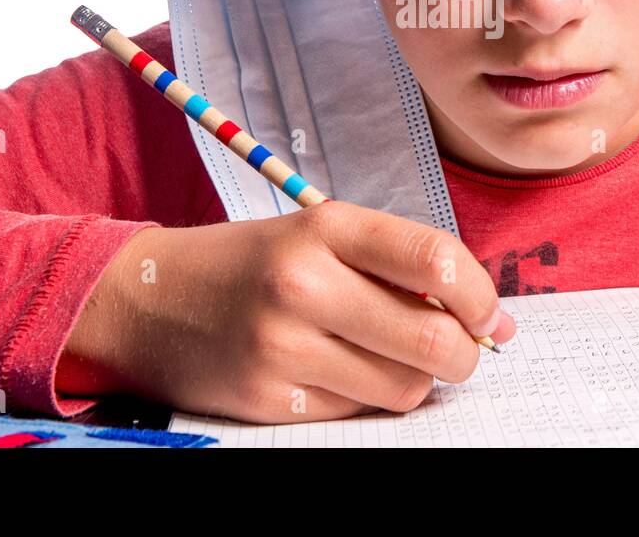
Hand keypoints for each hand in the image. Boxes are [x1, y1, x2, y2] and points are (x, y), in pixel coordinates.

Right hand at [58, 200, 514, 422]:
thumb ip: (400, 265)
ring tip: (388, 355)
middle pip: (435, 338)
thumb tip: (492, 321)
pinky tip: (339, 370)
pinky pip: (359, 411)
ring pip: (405, 386)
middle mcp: (303, 283)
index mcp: (326, 227)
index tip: (490, 314)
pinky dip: (367, 396)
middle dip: (466, 353)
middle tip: (461, 349)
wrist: (147, 301)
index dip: (482, 295)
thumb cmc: (254, 263)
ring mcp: (282, 347)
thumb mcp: (320, 236)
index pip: (437, 260)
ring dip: (417, 378)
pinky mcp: (268, 399)